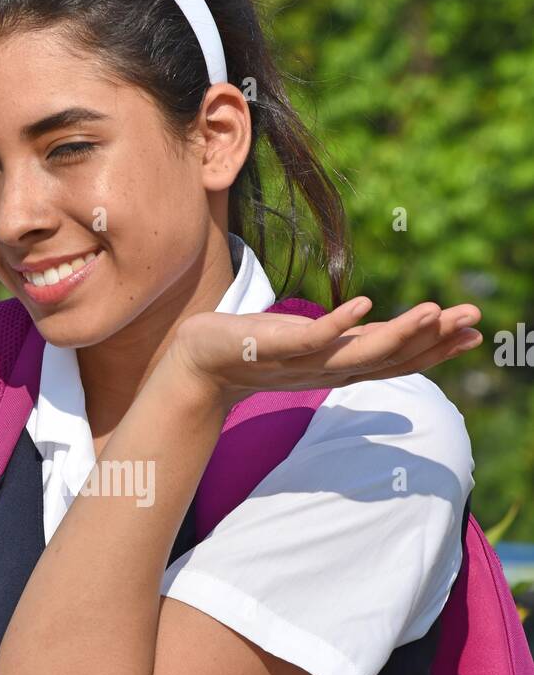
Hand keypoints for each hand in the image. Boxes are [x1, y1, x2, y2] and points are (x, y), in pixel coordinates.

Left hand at [172, 298, 482, 406]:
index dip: (435, 349)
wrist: (200, 364)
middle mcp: (327, 369)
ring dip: (399, 333)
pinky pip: (310, 340)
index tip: (473, 333)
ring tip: (434, 311)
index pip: (396, 361)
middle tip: (474, 320)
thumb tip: (379, 325)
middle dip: (433, 340)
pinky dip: (337, 325)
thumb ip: (345, 338)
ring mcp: (301, 362)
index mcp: (339, 366)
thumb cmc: (254, 348)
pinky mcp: (271, 348)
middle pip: (389, 359)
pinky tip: (363, 305)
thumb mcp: (310, 342)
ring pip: (358, 354)